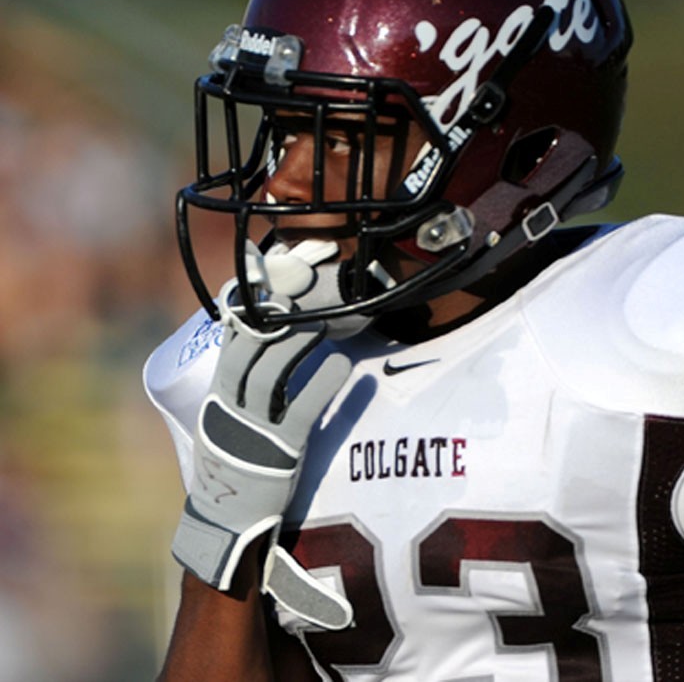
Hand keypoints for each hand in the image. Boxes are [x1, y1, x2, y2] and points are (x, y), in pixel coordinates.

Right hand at [172, 281, 354, 628]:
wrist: (225, 522)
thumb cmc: (231, 465)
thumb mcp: (223, 423)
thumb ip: (238, 390)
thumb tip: (256, 349)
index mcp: (213, 400)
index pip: (228, 346)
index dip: (248, 314)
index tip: (267, 288)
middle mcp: (229, 410)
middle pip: (252, 354)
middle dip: (278, 323)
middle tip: (303, 300)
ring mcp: (253, 430)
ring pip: (273, 376)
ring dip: (300, 344)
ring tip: (325, 323)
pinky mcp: (280, 451)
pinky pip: (302, 409)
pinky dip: (324, 383)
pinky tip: (343, 363)